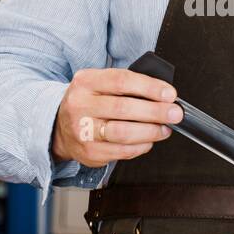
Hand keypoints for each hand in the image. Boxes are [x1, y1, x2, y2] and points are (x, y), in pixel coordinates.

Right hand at [51, 66, 182, 167]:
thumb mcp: (99, 84)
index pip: (122, 81)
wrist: (60, 127)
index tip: (169, 94)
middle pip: (124, 108)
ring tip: (164, 128)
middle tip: (174, 113)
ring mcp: (82, 131)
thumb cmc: (89, 103)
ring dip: (151, 131)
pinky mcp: (89, 152)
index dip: (149, 87)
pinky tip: (149, 140)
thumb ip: (126, 86)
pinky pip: (122, 151)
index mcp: (85, 82)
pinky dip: (141, 146)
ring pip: (124, 133)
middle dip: (156, 111)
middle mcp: (80, 105)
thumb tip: (162, 95)